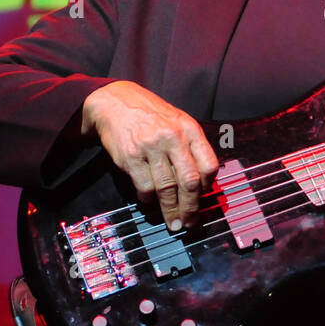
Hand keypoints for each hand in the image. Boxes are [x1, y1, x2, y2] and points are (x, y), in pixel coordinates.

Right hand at [81, 81, 218, 230]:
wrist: (116, 102)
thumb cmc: (152, 116)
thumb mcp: (178, 123)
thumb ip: (191, 148)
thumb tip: (201, 184)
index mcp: (190, 129)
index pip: (209, 165)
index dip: (208, 187)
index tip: (203, 199)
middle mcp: (173, 137)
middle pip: (189, 182)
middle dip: (191, 208)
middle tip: (191, 223)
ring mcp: (151, 147)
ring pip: (167, 188)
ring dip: (171, 211)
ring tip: (174, 223)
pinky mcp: (131, 156)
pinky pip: (145, 186)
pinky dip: (149, 199)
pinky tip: (150, 201)